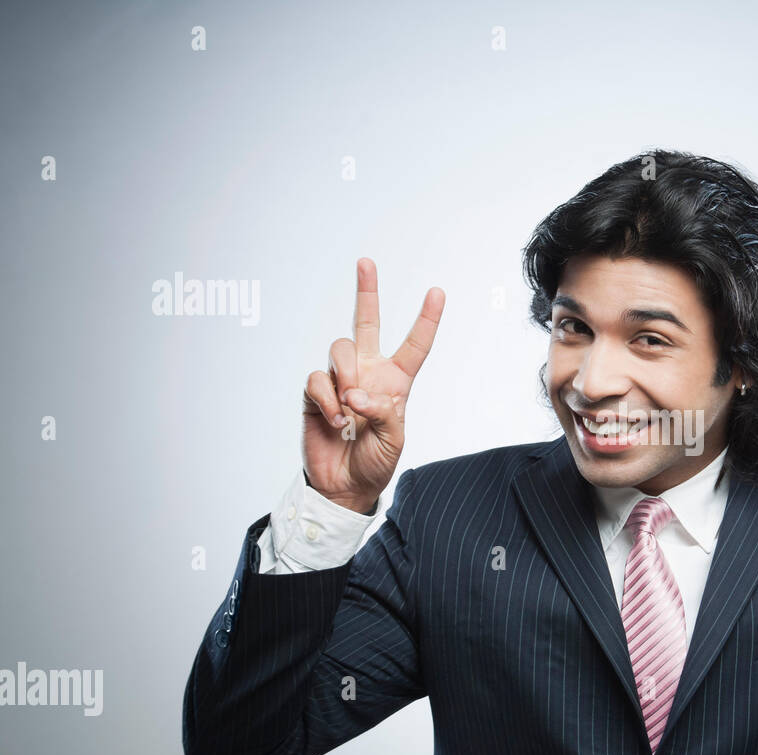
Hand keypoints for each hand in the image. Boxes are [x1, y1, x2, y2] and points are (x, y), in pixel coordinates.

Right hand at [301, 258, 444, 512]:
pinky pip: (317, 378)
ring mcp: (340, 380)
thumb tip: (356, 393)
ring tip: (351, 407)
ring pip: (340, 348)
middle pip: (366, 323)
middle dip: (366, 291)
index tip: (437, 292)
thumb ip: (383, 412)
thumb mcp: (394, 440)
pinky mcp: (316, 393)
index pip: (415, 346)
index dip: (426, 319)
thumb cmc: (375, 462)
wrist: (344, 485)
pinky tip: (334, 418)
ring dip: (346, 374)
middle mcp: (368, 373)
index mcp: (396, 382)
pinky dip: (326, 398)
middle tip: (366, 263)